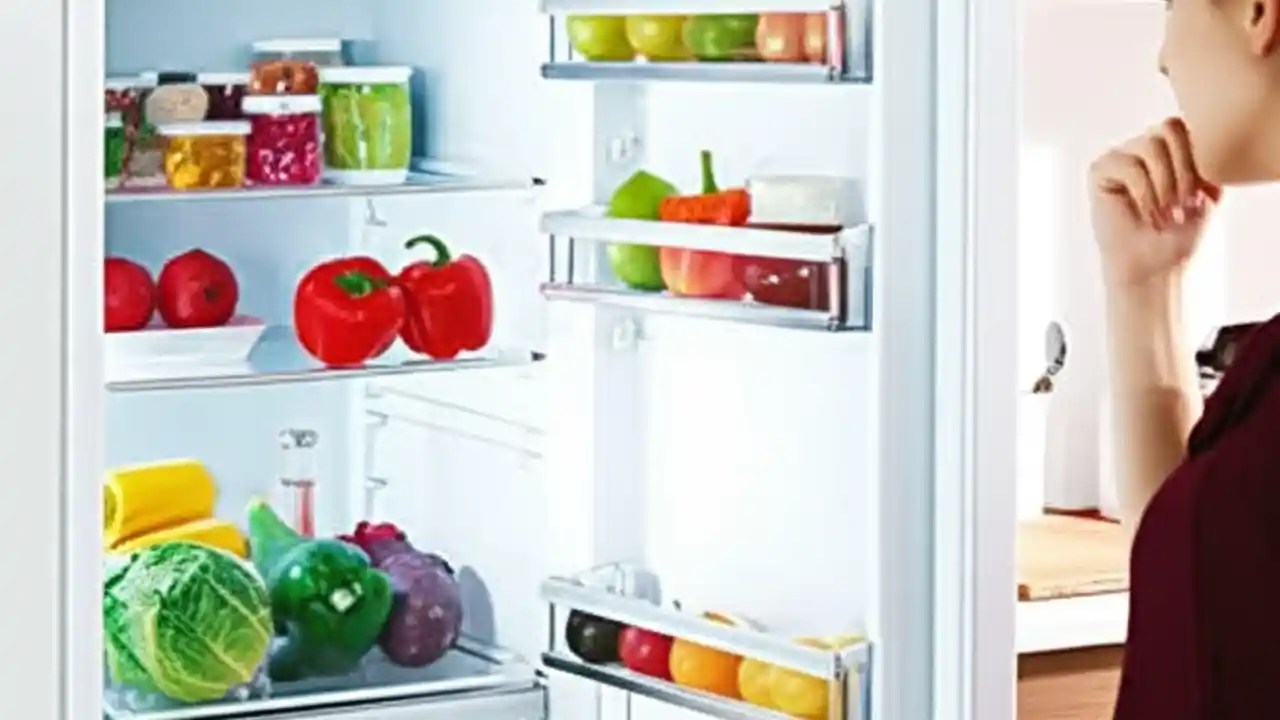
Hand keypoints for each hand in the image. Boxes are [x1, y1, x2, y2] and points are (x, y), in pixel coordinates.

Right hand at [1089, 118, 1220, 287]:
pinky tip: (1148, 215)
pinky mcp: (1100, 170)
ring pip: (1150, 146)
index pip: (1189, 125)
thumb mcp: (1208, 189)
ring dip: (1165, 183)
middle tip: (1184, 204)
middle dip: (1183, 170)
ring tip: (1167, 212)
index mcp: (1173, 146)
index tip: (1203, 196)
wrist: (1155, 266)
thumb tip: (1200, 132)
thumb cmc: (1180, 233)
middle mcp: (1146, 145)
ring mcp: (1122, 155)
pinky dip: (1144, 193)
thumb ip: (1206, 157)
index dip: (1199, 158)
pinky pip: (1129, 166)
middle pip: (1169, 129)